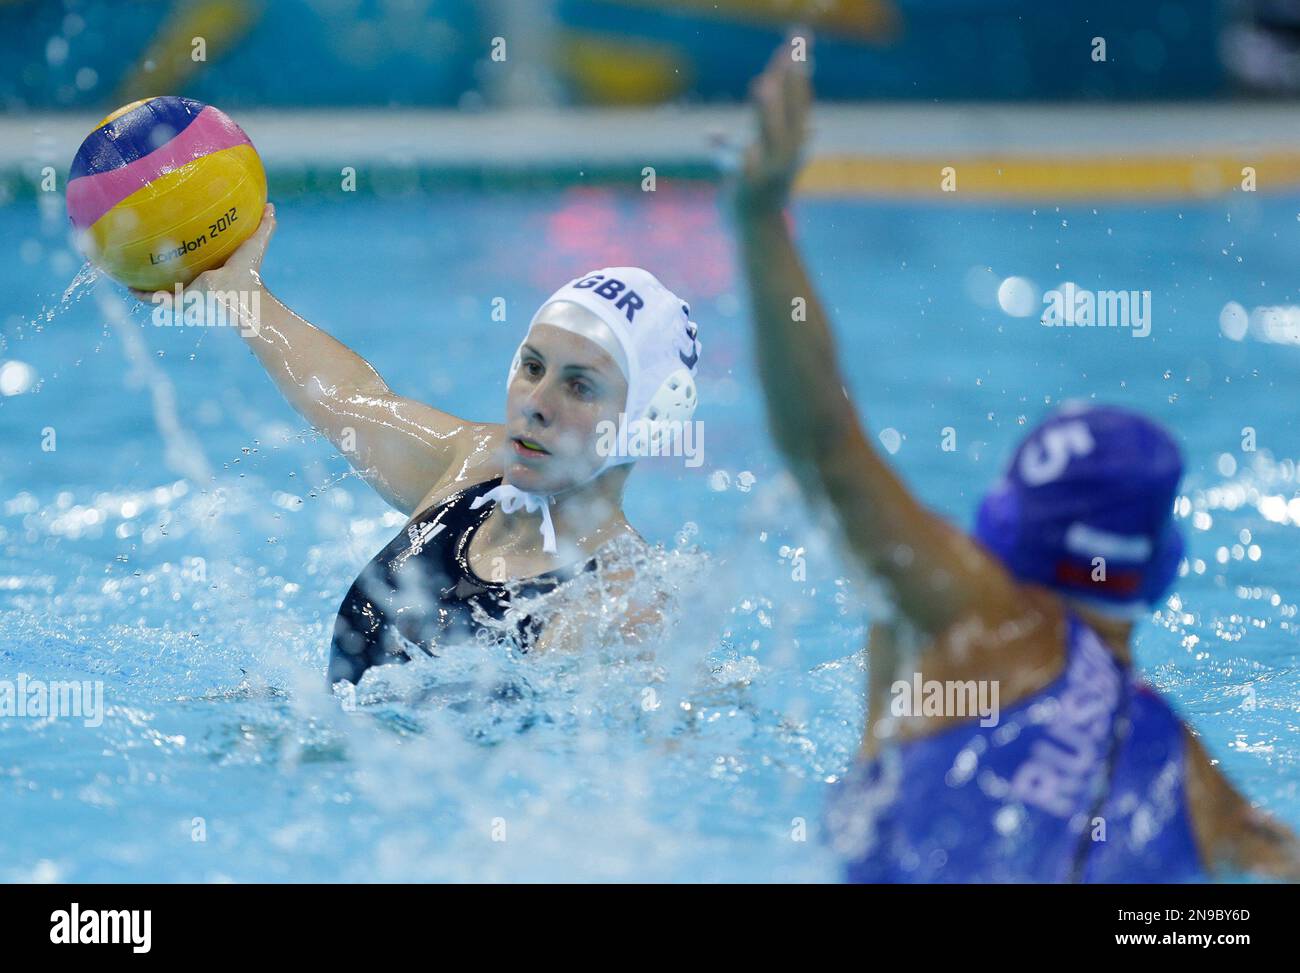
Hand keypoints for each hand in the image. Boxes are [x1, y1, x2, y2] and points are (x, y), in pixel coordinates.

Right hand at [129, 202, 276, 300]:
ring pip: (159, 286)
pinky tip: (129, 287)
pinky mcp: (179, 299)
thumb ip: (264, 224)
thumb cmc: (250, 270)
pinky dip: (143, 295)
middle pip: (173, 270)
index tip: (172, 232)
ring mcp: (186, 290)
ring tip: (127, 270)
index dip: (182, 245)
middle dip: (160, 263)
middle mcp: (196, 278)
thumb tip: (271, 205)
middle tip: (144, 246)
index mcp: (210, 265)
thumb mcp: (255, 242)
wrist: (242, 292)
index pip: (193, 255)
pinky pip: (155, 300)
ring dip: (144, 281)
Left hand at [733, 37, 812, 213]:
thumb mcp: (786, 166)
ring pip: (768, 135)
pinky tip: (712, 134)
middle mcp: (786, 154)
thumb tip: (814, 130)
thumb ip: (798, 145)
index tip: (799, 42)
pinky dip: (724, 148)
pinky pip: (734, 162)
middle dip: (790, 81)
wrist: (759, 230)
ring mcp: (767, 169)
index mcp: (794, 145)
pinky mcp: (746, 183)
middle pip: (790, 112)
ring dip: (766, 111)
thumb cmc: (768, 195)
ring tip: (762, 84)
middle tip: (790, 52)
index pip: (799, 102)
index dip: (799, 73)